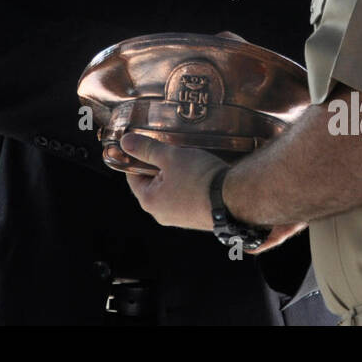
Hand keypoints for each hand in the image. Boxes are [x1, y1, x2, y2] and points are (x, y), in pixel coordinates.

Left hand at [121, 133, 305, 251]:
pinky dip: (189, 183)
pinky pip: (186, 196)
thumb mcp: (170, 156)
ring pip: (170, 189)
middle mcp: (162, 214)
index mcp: (149, 202)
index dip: (138, 156)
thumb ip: (147, 149)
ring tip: (188, 158)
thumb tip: (125, 142)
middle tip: (172, 149)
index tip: (147, 143)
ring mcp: (180, 218)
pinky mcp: (197, 217)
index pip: (133, 175)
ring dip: (176, 173)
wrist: (236, 198)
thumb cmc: (200, 178)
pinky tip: (200, 171)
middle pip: (152, 182)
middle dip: (160, 165)